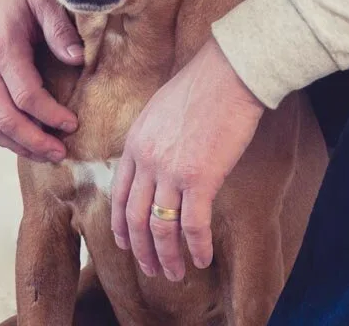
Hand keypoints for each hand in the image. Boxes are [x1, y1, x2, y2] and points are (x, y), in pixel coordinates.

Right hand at [0, 0, 83, 162]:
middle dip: (35, 142)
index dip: (50, 115)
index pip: (26, 95)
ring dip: (18, 145)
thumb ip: (60, 28)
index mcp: (4, 49)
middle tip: (61, 152)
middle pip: (6, 119)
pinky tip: (23, 142)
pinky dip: (1, 138)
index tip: (73, 123)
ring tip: (46, 154)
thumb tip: (77, 58)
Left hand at [110, 37, 264, 280]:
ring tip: (176, 273)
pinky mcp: (200, 178)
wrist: (228, 74)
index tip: (126, 244)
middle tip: (151, 270)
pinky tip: (202, 258)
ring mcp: (171, 171)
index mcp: (135, 142)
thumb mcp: (159, 111)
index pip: (120, 194)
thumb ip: (151, 141)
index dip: (122, 225)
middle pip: (135, 218)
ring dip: (167, 257)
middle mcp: (147, 160)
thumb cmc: (201, 87)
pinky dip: (196, 247)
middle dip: (142, 250)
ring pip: (161, 228)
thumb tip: (155, 168)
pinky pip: (193, 225)